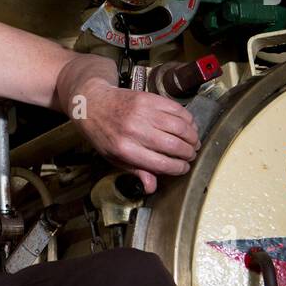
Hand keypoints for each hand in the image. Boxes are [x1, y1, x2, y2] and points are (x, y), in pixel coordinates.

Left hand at [71, 78, 199, 194]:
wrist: (92, 104)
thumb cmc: (102, 133)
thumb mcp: (113, 157)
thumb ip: (135, 170)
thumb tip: (151, 187)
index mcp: (126, 150)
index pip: (163, 164)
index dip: (179, 168)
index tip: (183, 168)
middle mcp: (136, 131)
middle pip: (175, 146)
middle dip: (188, 153)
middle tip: (190, 155)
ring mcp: (143, 113)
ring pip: (181, 127)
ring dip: (192, 137)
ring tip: (193, 142)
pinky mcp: (149, 98)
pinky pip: (178, 109)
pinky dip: (188, 119)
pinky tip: (188, 125)